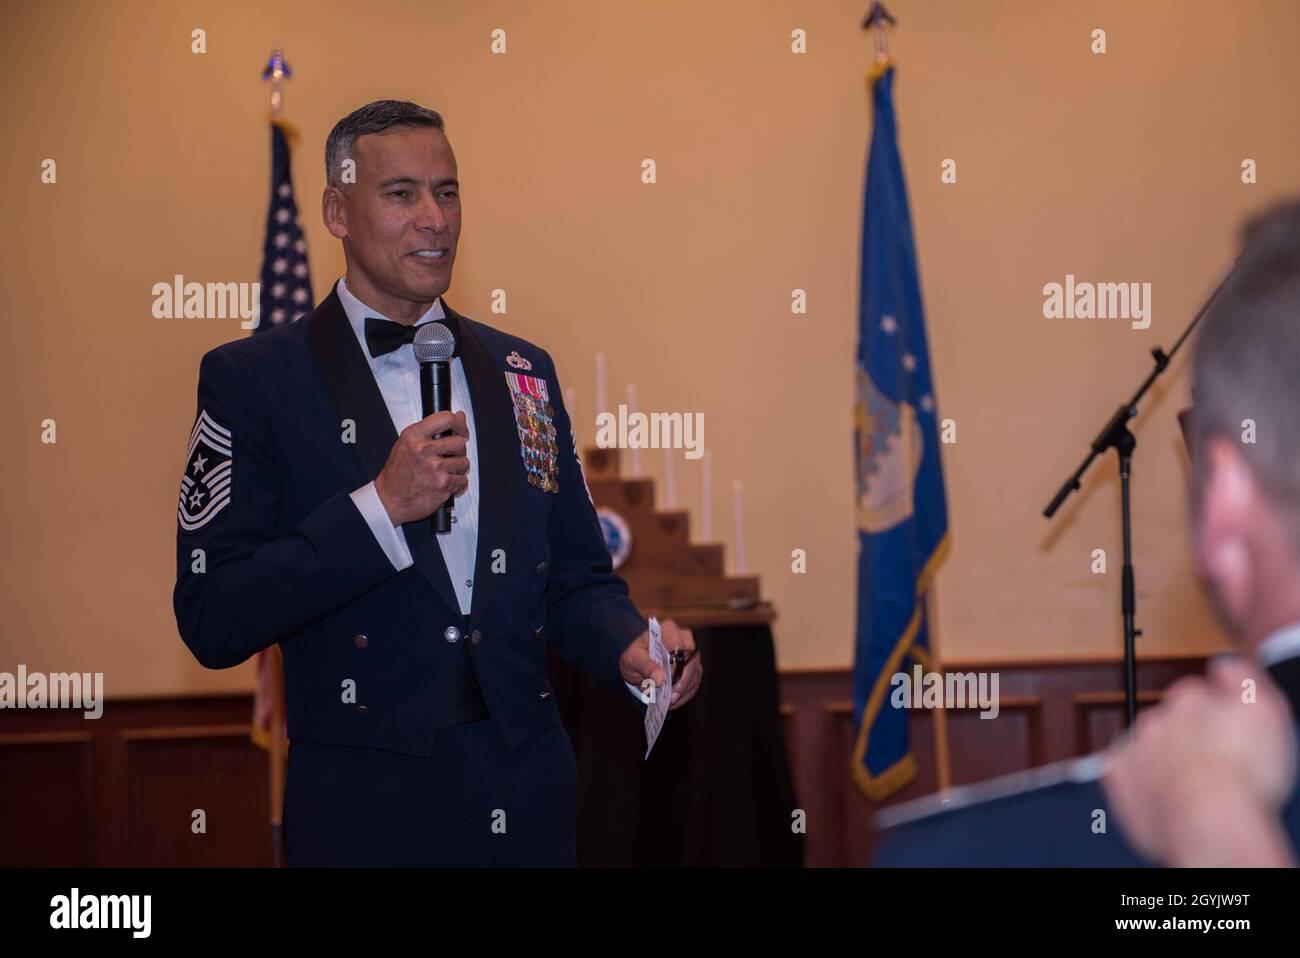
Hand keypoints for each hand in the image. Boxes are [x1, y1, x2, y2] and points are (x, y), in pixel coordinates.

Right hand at [374, 411, 469, 525]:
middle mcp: (423, 449)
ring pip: (464, 462)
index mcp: (413, 436)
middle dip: (458, 452)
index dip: (459, 423)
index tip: (462, 431)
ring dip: (457, 469)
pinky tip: (443, 485)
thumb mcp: (408, 444)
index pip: (445, 418)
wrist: (390, 500)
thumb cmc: (398, 474)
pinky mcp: (443, 484)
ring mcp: (434, 467)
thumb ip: (432, 430)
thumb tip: (459, 416)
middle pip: (459, 442)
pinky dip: (457, 485)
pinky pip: (463, 480)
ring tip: (442, 473)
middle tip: (447, 459)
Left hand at [619, 618, 702, 709]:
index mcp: (668, 630)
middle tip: (671, 697)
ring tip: (670, 702)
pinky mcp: (694, 667)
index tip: (666, 681)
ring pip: (696, 672)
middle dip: (682, 681)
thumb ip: (645, 666)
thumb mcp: (633, 658)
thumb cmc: (635, 655)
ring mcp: (691, 653)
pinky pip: (695, 681)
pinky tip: (674, 701)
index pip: (678, 645)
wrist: (638, 660)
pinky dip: (686, 694)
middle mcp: (684, 638)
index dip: (675, 665)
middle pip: (692, 660)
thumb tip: (660, 680)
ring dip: (684, 690)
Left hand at [1102, 656, 1297, 866]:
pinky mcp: (1120, 781)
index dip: (1213, 711)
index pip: (1196, 692)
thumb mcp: (1265, 709)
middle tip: (1213, 759)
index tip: (1225, 728)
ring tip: (1191, 780)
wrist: (1210, 819)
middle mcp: (1157, 718)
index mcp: (1190, 699)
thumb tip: (1223, 663)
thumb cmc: (1245, 772)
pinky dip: (1134, 777)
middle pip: (1169, 718)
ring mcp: (1136, 749)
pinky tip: (1155, 788)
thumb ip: (1242, 676)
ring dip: (1163, 756)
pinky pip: (1120, 771)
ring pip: (1145, 743)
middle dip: (1187, 734)